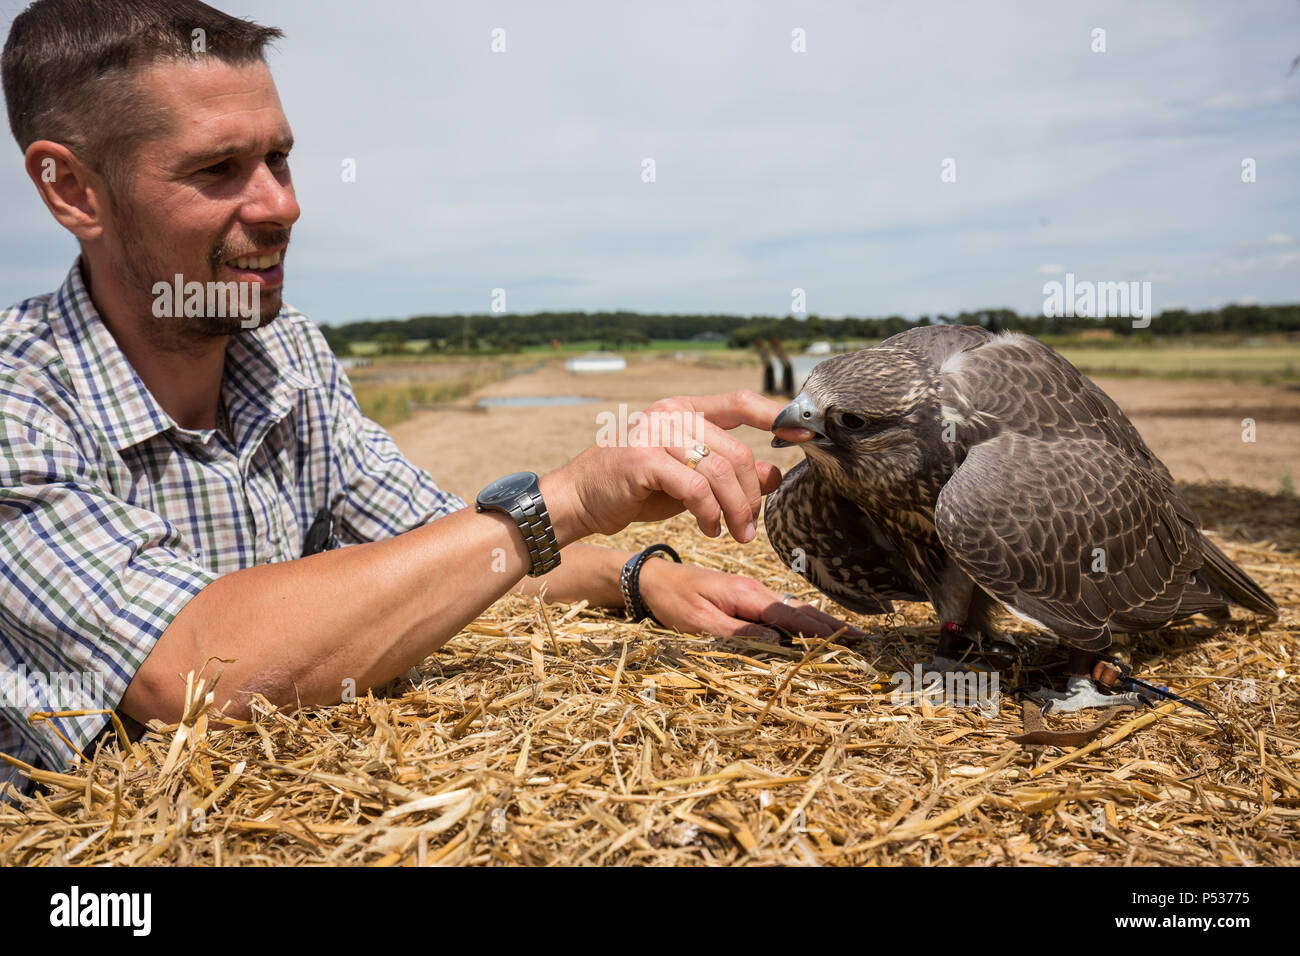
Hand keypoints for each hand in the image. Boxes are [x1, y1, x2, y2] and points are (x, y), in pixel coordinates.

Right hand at [542, 390, 808, 545]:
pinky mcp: (642, 459)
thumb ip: (728, 474)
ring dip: (735, 511)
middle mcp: (670, 413)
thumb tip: (775, 474)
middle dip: (752, 495)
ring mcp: (655, 433)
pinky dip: (709, 514)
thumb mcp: (689, 480)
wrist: (577, 501)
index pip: (740, 401)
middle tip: (750, 527)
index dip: (776, 416)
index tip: (806, 436)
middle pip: (737, 451)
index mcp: (683, 408)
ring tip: (735, 534)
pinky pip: (695, 488)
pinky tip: (708, 529)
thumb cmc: (634, 489)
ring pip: (720, 472)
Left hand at [636, 558, 865, 642]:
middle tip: (862, 640)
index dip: (823, 631)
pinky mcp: (744, 598)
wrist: (652, 578)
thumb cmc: (672, 600)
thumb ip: (737, 633)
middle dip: (832, 626)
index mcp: (747, 595)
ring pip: (793, 609)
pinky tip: (811, 628)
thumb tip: (776, 642)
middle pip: (801, 611)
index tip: (851, 639)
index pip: (793, 616)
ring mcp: (751, 593)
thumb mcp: (699, 622)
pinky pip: (779, 610)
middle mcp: (755, 591)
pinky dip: (801, 619)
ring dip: (820, 623)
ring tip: (846, 635)